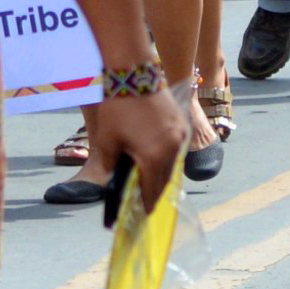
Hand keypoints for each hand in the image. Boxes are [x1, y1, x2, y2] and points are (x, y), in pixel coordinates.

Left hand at [90, 69, 191, 199]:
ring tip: (148, 179)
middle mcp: (172, 149)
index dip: (147, 204)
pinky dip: (166, 157)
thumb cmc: (117, 108)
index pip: (152, 190)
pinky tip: (155, 157)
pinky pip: (175, 148)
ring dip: (161, 173)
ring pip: (172, 164)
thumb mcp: (108, 140)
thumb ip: (113, 164)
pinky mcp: (181, 123)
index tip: (143, 214)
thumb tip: (116, 175)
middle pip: (165, 179)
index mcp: (154, 157)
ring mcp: (180, 135)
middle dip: (155, 191)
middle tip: (145, 199)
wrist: (133, 74)